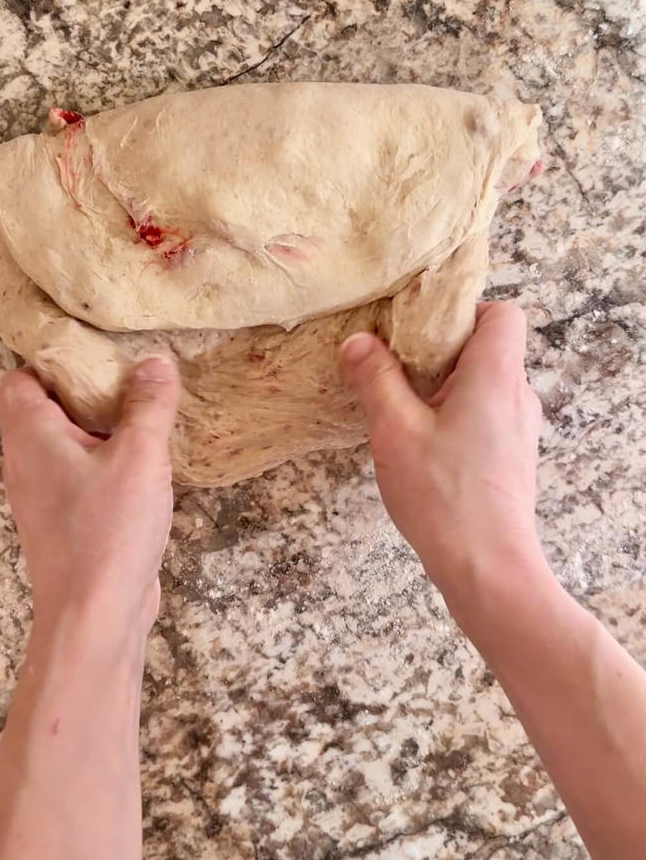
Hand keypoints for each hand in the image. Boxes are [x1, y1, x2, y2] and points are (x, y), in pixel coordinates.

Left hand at [0, 357, 179, 635]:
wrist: (94, 617)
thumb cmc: (107, 531)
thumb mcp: (138, 456)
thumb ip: (148, 405)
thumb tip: (154, 362)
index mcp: (30, 436)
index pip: (19, 379)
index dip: (52, 361)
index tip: (99, 354)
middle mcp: (26, 463)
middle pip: (45, 408)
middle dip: (88, 391)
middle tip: (133, 380)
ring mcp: (43, 497)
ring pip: (66, 445)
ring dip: (102, 430)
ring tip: (146, 417)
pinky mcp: (65, 522)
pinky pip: (81, 476)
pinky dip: (107, 463)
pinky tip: (145, 466)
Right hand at [341, 302, 543, 606]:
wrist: (488, 569)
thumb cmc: (444, 497)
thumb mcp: (395, 430)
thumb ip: (376, 379)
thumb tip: (358, 342)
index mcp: (496, 376)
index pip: (504, 314)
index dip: (465, 310)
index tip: (421, 328)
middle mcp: (517, 397)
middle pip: (489, 347)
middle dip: (442, 350)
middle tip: (398, 366)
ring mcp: (520, 430)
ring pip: (485, 385)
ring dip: (446, 386)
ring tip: (405, 407)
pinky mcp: (512, 458)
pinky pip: (486, 416)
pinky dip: (457, 415)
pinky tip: (423, 443)